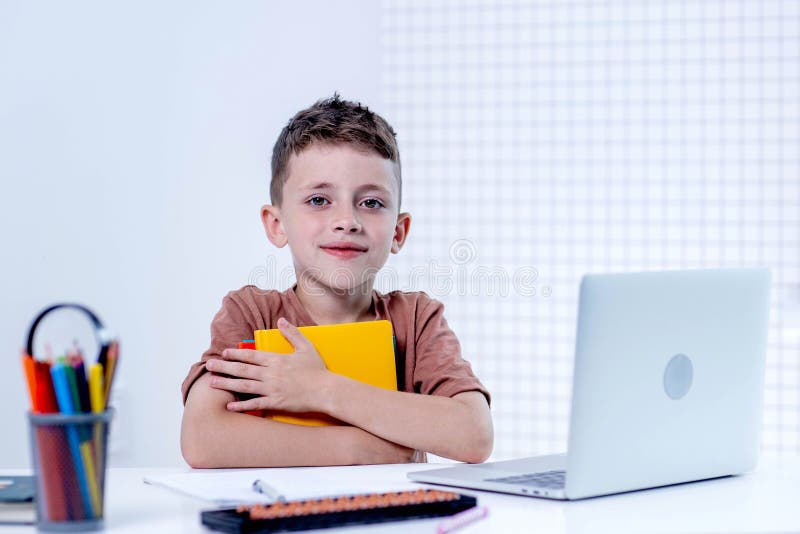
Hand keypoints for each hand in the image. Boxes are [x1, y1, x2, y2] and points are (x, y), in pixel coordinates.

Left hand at [206, 317, 328, 412]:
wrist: (326, 390)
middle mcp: (271, 374)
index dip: (236, 354)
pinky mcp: (276, 403)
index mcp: (277, 360)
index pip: (251, 355)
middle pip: (243, 369)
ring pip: (244, 385)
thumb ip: (292, 333)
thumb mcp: (306, 347)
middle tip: (209, 366)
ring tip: (212, 383)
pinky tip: (230, 405)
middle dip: (224, 367)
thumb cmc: (318, 370)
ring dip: (227, 384)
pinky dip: (242, 405)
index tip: (224, 353)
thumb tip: (281, 320)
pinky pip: (255, 404)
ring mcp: (272, 389)